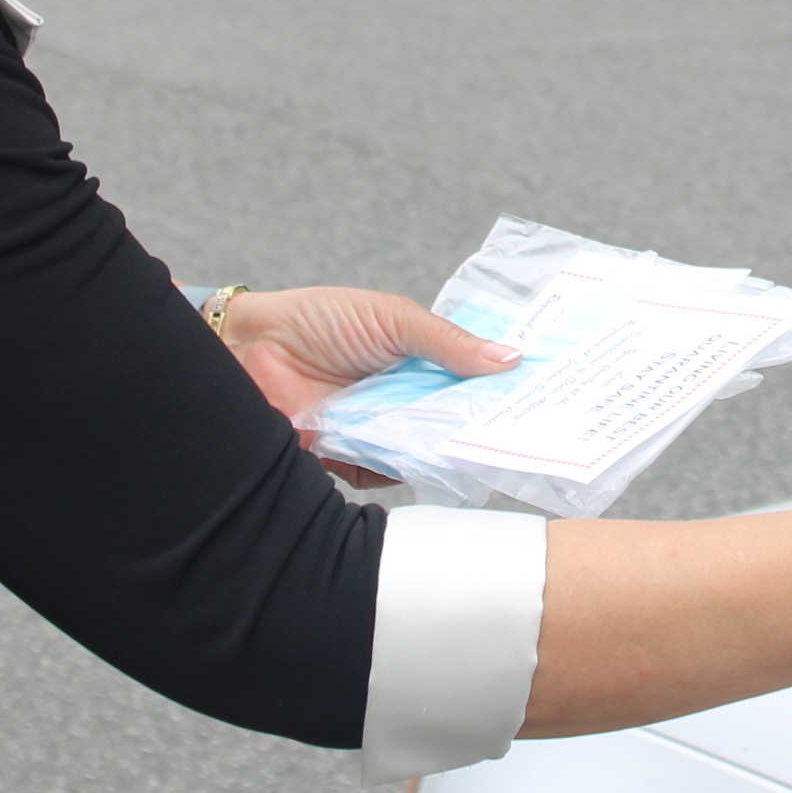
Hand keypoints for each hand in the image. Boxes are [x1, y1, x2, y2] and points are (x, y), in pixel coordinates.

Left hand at [217, 285, 514, 484]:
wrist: (247, 350)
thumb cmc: (318, 321)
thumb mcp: (392, 318)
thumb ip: (447, 341)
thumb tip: (509, 358)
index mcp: (420, 363)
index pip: (472, 381)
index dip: (503, 390)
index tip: (544, 398)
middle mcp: (406, 401)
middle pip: (457, 422)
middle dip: (487, 426)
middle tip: (529, 433)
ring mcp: (382, 432)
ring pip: (429, 450)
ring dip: (450, 448)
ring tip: (487, 447)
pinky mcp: (355, 462)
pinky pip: (390, 474)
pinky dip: (405, 468)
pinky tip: (429, 462)